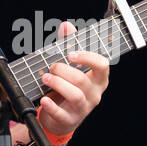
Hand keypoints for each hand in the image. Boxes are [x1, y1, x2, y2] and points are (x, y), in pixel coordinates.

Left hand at [36, 20, 109, 137]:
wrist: (60, 118)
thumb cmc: (68, 88)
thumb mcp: (71, 67)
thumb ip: (69, 45)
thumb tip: (66, 26)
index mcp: (98, 79)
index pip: (102, 65)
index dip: (87, 58)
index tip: (71, 54)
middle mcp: (94, 94)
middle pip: (82, 80)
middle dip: (62, 70)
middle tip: (51, 68)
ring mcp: (83, 109)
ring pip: (75, 95)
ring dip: (57, 84)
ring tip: (45, 78)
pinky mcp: (70, 120)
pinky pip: (62, 114)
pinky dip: (51, 106)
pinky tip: (44, 99)